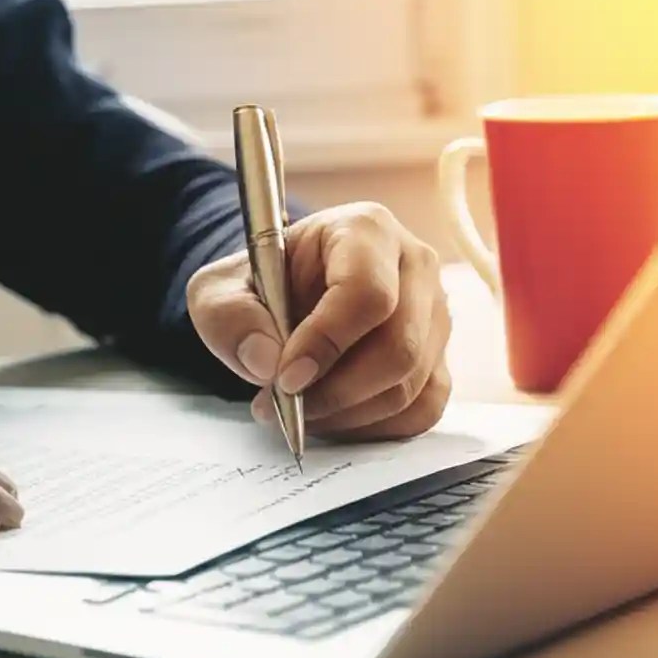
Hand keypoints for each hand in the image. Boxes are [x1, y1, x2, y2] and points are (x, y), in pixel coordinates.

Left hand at [187, 202, 451, 440]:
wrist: (286, 293)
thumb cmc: (261, 284)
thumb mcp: (219, 290)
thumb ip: (229, 318)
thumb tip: (266, 363)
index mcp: (365, 229)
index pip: (365, 292)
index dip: (326, 342)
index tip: (284, 378)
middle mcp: (414, 265)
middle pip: (399, 346)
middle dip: (335, 391)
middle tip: (284, 404)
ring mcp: (435, 314)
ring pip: (409, 386)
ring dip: (346, 413)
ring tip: (296, 410)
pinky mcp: (439, 357)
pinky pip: (421, 409)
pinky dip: (372, 427)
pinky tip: (331, 416)